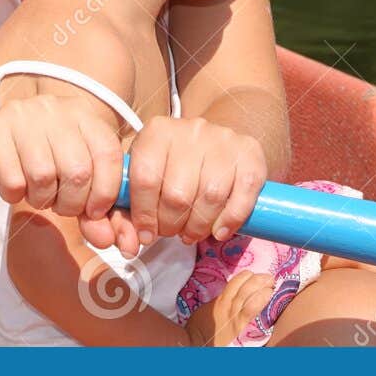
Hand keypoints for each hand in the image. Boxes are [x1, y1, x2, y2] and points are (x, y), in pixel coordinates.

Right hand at [0, 94, 125, 220]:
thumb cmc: (31, 169)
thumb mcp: (69, 185)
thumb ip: (93, 212)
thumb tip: (108, 239)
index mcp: (80, 112)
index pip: (108, 152)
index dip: (106, 191)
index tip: (94, 212)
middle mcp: (52, 107)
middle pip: (78, 170)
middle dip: (71, 203)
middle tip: (57, 204)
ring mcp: (20, 115)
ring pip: (44, 176)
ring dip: (40, 199)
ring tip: (32, 191)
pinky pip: (14, 180)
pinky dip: (13, 194)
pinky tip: (10, 185)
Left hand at [81, 116, 267, 257]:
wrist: (213, 140)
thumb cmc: (172, 165)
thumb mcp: (144, 177)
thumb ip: (126, 212)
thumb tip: (129, 245)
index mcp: (157, 131)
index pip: (145, 178)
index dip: (144, 215)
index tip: (147, 234)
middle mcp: (190, 130)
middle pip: (178, 193)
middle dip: (172, 224)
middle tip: (172, 232)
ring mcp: (223, 138)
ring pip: (210, 196)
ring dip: (199, 227)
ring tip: (192, 233)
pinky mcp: (250, 151)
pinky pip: (243, 193)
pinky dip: (231, 219)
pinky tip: (219, 231)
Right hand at [184, 270, 276, 346]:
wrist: (197, 341)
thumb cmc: (200, 325)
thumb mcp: (209, 308)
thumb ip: (222, 301)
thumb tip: (234, 296)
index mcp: (221, 299)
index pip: (236, 281)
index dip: (247, 276)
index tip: (255, 275)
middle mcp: (229, 304)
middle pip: (246, 287)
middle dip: (260, 280)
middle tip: (269, 278)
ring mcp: (235, 315)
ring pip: (251, 296)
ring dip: (263, 289)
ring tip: (272, 286)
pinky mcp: (239, 325)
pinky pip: (251, 310)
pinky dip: (260, 300)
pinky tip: (268, 296)